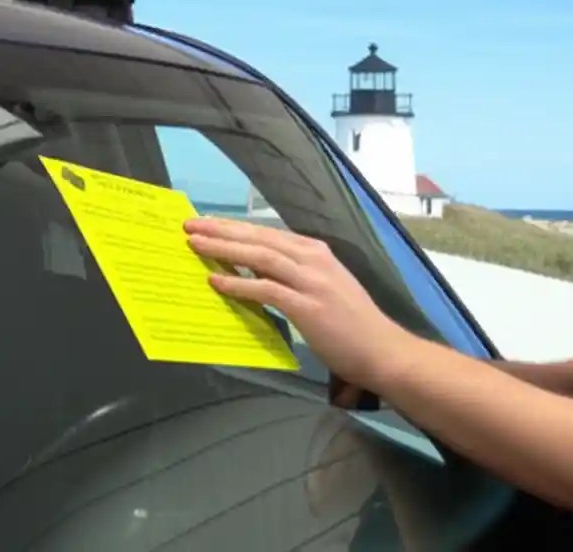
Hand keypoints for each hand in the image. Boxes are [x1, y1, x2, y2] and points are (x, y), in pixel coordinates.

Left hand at [184, 215, 416, 390]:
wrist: (381, 349)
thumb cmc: (353, 324)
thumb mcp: (326, 287)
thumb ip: (296, 276)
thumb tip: (259, 273)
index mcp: (317, 252)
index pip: (269, 233)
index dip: (236, 227)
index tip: (209, 223)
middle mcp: (314, 259)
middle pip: (260, 238)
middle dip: (223, 230)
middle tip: (191, 225)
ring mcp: (312, 281)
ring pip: (260, 256)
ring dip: (225, 248)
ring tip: (196, 244)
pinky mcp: (308, 306)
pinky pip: (266, 289)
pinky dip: (239, 284)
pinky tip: (216, 281)